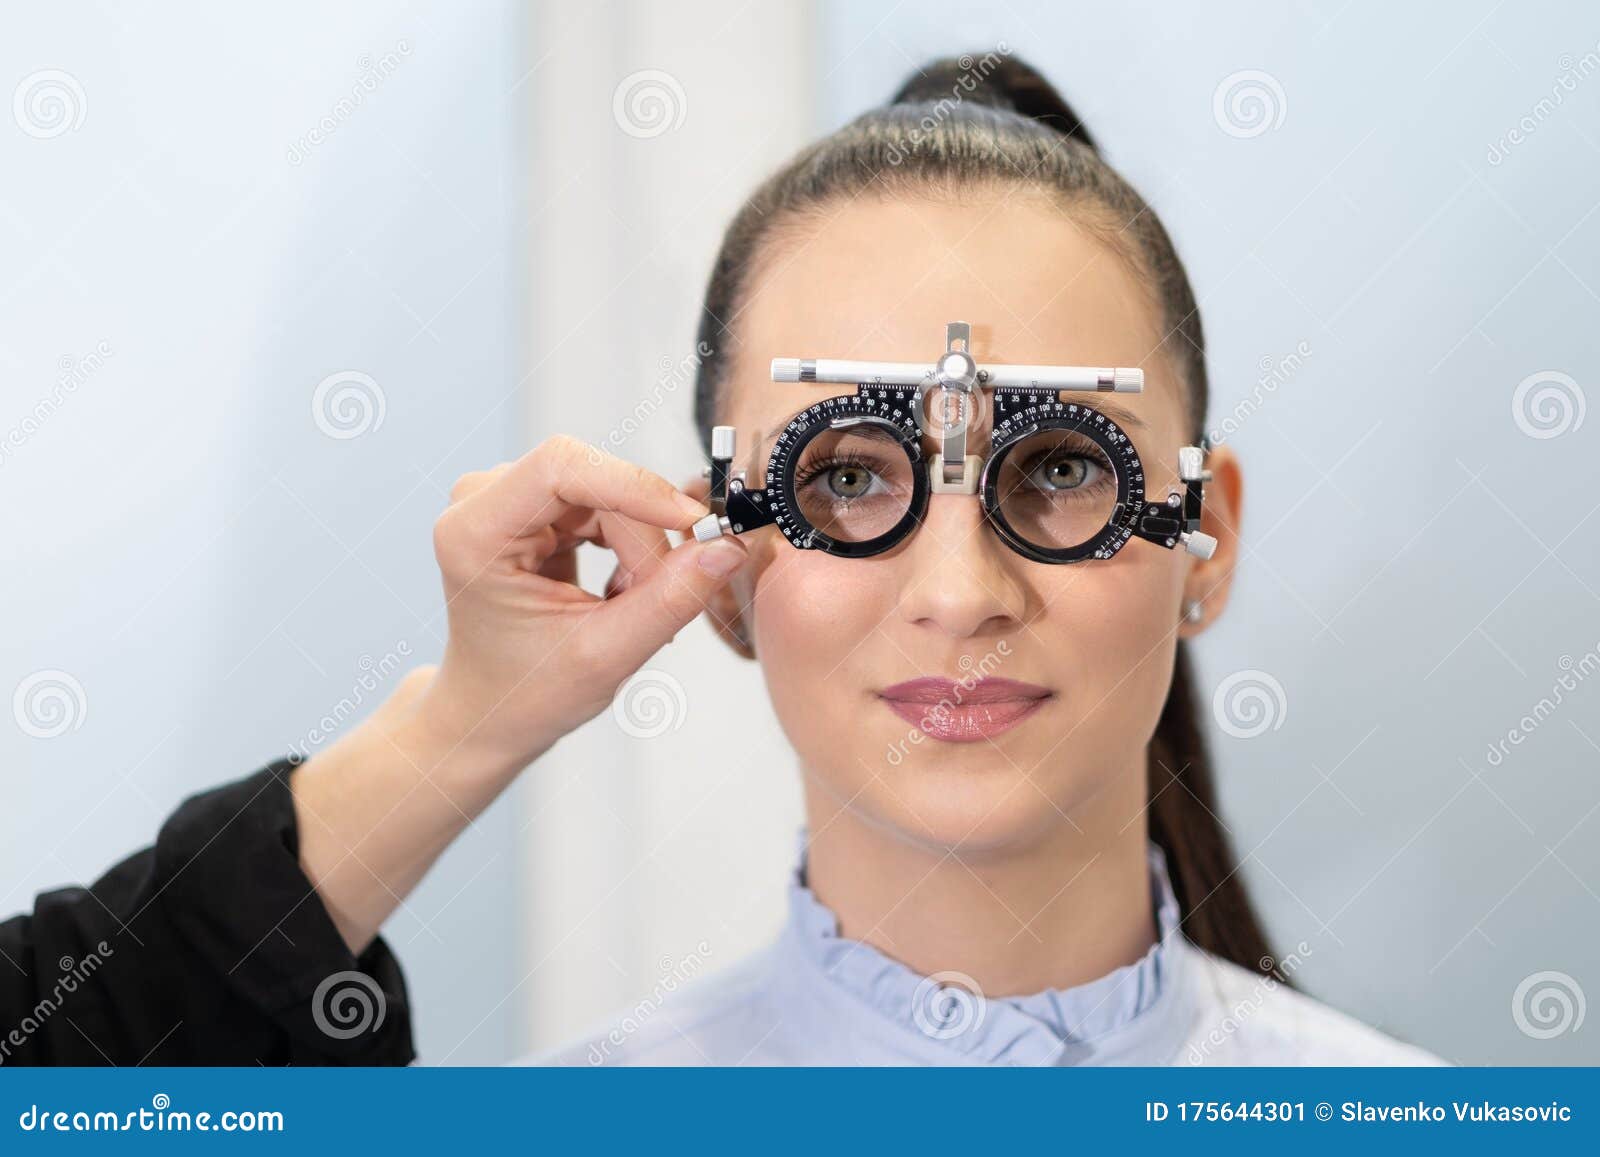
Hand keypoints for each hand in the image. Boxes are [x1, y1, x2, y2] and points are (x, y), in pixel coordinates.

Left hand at [414, 434, 747, 766]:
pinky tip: (618, 591)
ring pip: (609, 495)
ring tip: (628, 606)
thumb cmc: (526, 693)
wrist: (491, 710)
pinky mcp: (531, 505)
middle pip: (595, 484)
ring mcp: (504, 498)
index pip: (560, 466)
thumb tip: (727, 547)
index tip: (691, 521)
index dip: (633, 485)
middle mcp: (479, 501)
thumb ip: (670, 599)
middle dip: (643, 540)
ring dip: (639, 550)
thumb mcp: (606, 655)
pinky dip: (629, 547)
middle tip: (660, 599)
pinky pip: (605, 504)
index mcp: (474, 533)